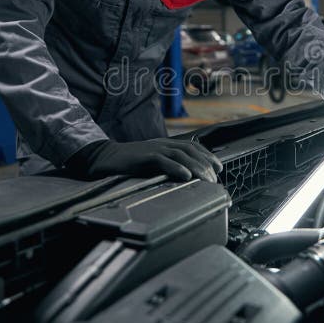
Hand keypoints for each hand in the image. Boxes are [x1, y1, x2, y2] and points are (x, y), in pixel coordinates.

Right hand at [67, 138, 222, 181]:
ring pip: (181, 154)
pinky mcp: (144, 156)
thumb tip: (184, 178)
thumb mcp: (152, 162)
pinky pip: (163, 161)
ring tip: (206, 178)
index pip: (192, 146)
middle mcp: (163, 144)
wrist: (104, 157)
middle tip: (215, 178)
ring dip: (196, 166)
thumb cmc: (129, 162)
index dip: (207, 155)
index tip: (219, 167)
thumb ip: (167, 166)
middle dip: (206, 163)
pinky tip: (185, 176)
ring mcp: (154, 149)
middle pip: (190, 150)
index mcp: (166, 145)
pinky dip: (176, 168)